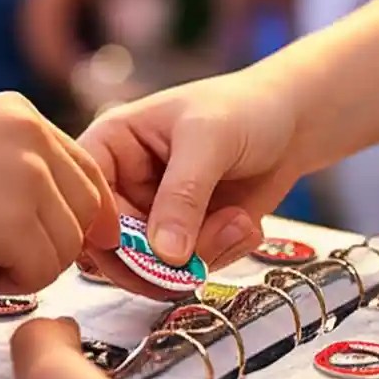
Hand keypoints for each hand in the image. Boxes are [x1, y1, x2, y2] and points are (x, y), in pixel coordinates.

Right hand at [0, 92, 118, 293]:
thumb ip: (14, 168)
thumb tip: (50, 217)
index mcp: (21, 114)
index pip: (86, 170)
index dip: (83, 214)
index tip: (70, 241)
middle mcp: (34, 138)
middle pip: (87, 212)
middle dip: (52, 244)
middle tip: (1, 253)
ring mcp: (30, 179)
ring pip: (66, 248)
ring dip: (26, 266)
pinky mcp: (17, 224)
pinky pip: (42, 274)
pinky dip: (9, 284)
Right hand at [78, 71, 303, 296]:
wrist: (293, 123)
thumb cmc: (245, 108)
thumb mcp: (209, 141)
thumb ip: (183, 196)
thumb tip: (164, 253)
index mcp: (111, 145)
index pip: (85, 199)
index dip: (105, 232)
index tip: (146, 247)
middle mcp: (124, 185)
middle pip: (111, 247)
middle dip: (159, 259)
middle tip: (198, 258)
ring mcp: (153, 215)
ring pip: (151, 267)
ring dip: (201, 256)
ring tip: (237, 224)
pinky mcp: (184, 238)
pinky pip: (187, 269)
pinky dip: (220, 255)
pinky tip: (242, 225)